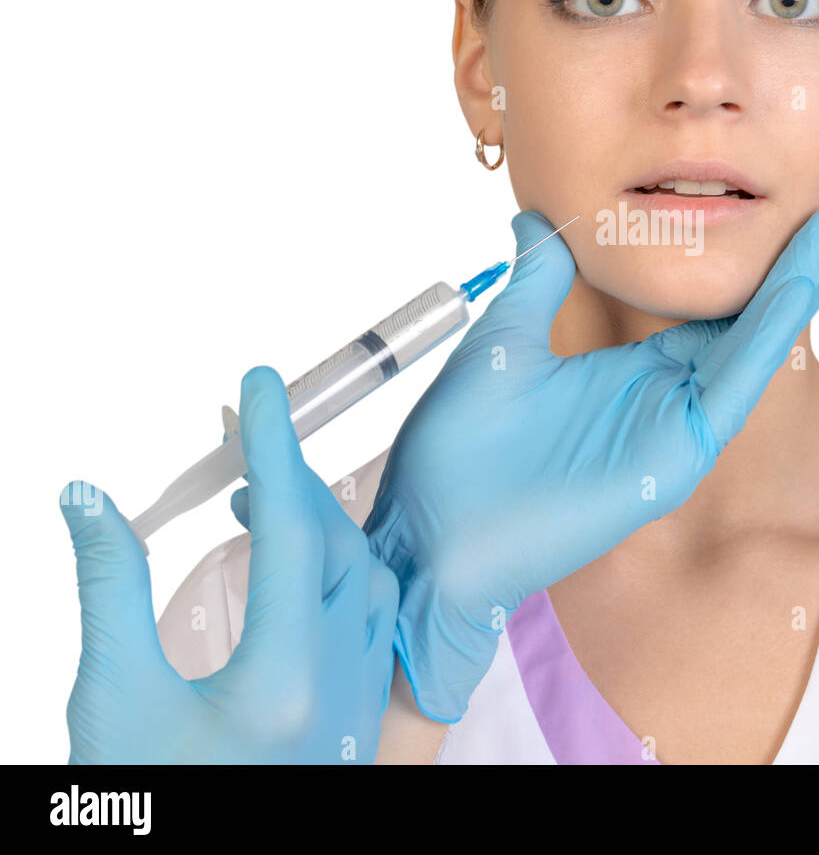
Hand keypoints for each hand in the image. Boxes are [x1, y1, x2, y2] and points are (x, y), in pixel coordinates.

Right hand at [61, 366, 398, 762]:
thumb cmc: (147, 802)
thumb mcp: (113, 700)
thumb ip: (108, 590)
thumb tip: (89, 494)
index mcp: (287, 675)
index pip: (292, 526)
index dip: (272, 446)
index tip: (255, 384)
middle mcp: (342, 676)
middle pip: (331, 540)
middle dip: (287, 475)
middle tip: (242, 428)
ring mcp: (358, 692)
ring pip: (355, 570)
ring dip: (312, 516)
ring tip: (257, 487)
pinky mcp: (358, 705)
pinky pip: (362, 605)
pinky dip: (328, 560)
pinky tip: (289, 552)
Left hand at [364, 202, 818, 723]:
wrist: (429, 531)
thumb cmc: (459, 451)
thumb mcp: (504, 340)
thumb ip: (536, 280)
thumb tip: (537, 218)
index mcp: (625, 374)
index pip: (705, 310)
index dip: (745, 264)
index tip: (780, 213)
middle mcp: (661, 398)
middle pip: (747, 324)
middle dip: (797, 269)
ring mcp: (672, 428)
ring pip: (753, 348)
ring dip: (800, 287)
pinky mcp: (674, 456)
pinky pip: (733, 387)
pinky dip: (768, 334)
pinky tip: (798, 286)